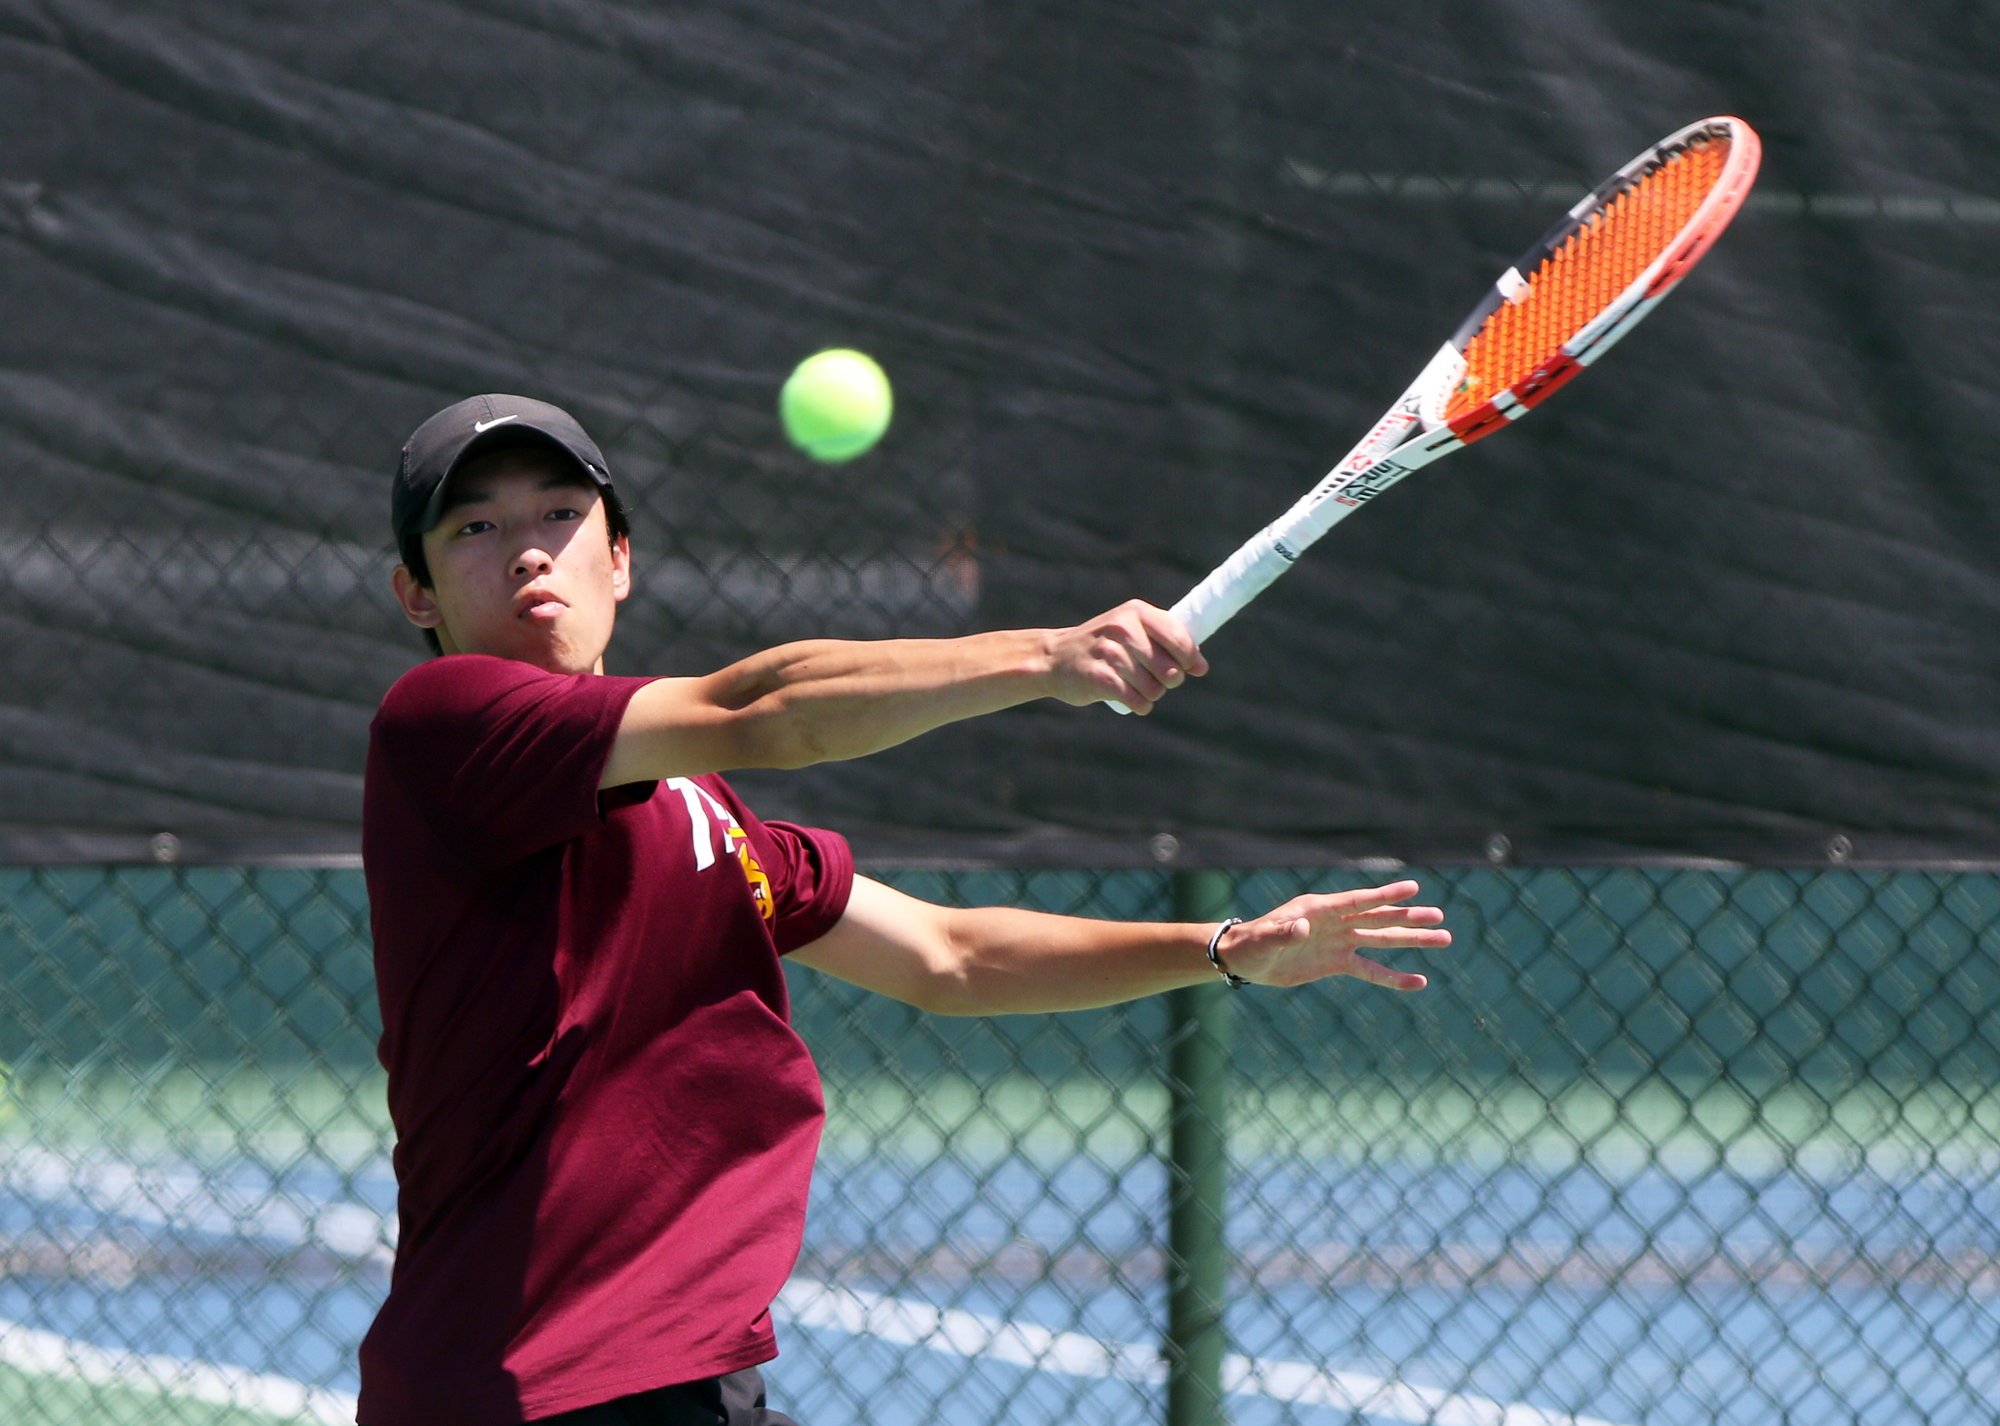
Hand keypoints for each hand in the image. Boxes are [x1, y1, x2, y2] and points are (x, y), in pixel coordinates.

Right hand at [1046, 600, 1208, 713]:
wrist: (1055, 658)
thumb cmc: (1104, 646)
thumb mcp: (1132, 631)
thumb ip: (1166, 642)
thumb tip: (1201, 666)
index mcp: (1136, 612)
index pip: (1179, 638)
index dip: (1191, 659)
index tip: (1193, 669)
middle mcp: (1122, 628)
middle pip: (1171, 669)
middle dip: (1169, 681)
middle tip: (1156, 680)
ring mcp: (1109, 652)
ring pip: (1154, 689)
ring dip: (1151, 695)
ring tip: (1137, 688)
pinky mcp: (1098, 677)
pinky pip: (1136, 701)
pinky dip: (1139, 705)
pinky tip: (1132, 700)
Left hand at [1213, 880, 1449, 990]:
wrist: (1246, 959)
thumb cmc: (1252, 943)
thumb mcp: (1265, 939)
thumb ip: (1284, 932)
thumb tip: (1301, 928)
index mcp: (1319, 909)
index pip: (1358, 901)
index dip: (1385, 895)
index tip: (1413, 888)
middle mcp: (1335, 923)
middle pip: (1378, 918)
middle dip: (1409, 917)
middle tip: (1440, 916)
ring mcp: (1338, 942)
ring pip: (1382, 940)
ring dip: (1411, 940)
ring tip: (1443, 937)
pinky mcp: (1337, 963)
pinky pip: (1370, 970)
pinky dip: (1393, 977)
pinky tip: (1418, 981)